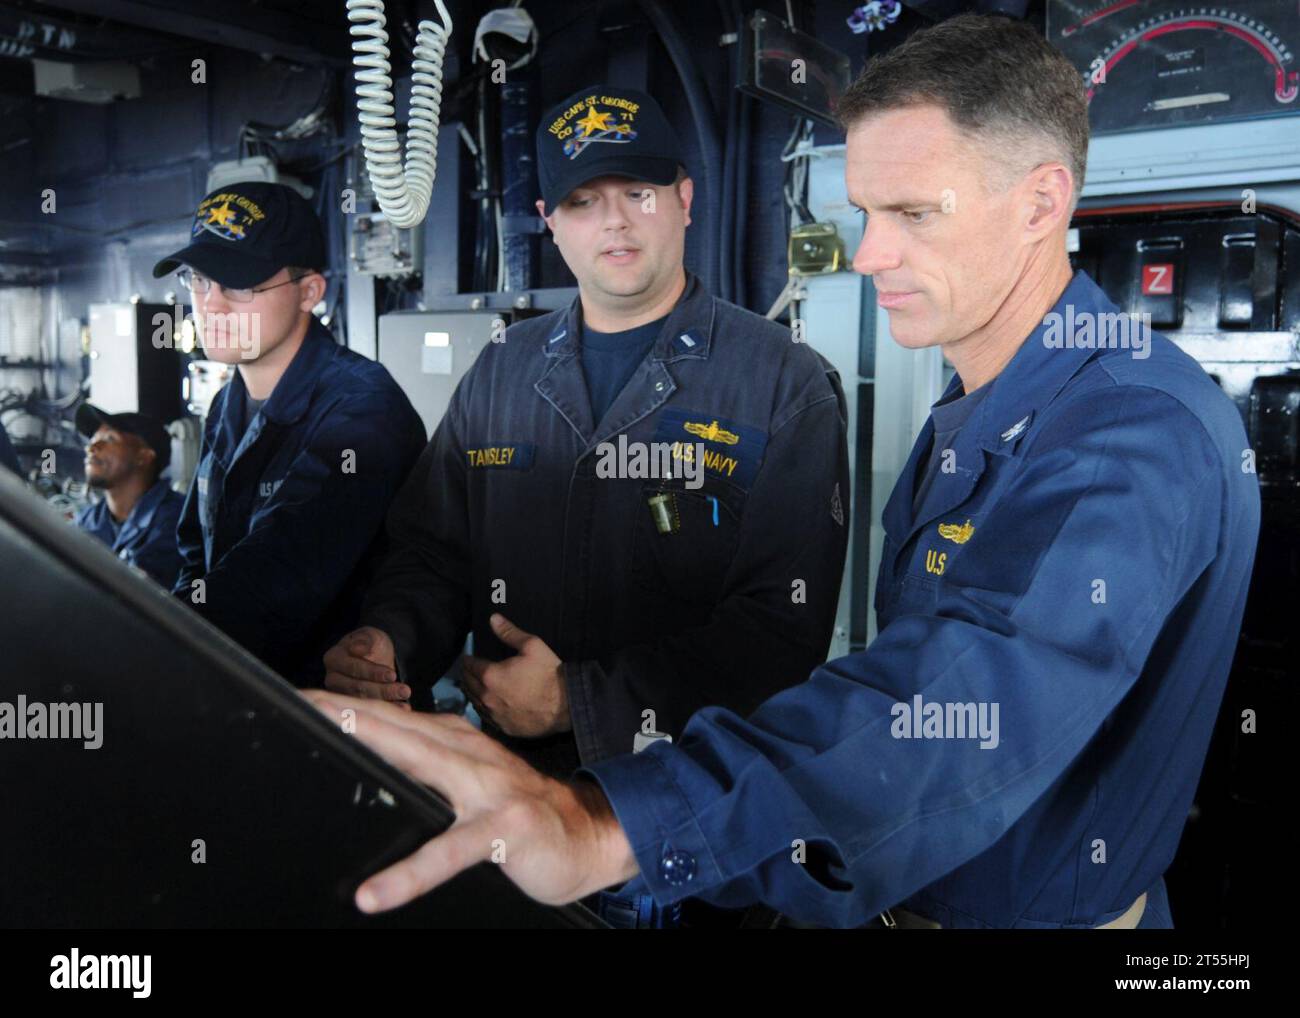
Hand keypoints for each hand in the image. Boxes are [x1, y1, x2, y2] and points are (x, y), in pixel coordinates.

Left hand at [302, 690, 638, 910]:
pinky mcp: (503, 830)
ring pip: (422, 764)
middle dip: (349, 712)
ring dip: (378, 749)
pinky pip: (450, 853)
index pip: (393, 717)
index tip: (300, 697)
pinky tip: (376, 893)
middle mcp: (469, 755)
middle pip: (399, 727)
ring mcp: (487, 790)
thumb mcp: (473, 779)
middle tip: (302, 702)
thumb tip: (377, 761)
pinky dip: (411, 873)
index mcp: (457, 742)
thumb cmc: (521, 811)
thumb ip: (432, 767)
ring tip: (332, 746)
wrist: (590, 833)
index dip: (348, 706)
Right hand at [323, 626, 410, 707]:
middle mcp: (333, 678)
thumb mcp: (370, 636)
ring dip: (386, 701)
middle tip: (405, 690)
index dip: (373, 672)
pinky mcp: (351, 705)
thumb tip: (358, 649)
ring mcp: (340, 694)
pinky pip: (369, 709)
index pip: (353, 668)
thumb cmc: (370, 643)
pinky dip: (387, 708)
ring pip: (363, 701)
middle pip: (358, 688)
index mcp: (334, 658)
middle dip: (383, 690)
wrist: (374, 654)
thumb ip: (365, 640)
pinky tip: (402, 708)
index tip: (393, 675)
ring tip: (405, 700)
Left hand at [460, 613, 570, 736]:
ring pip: (474, 702)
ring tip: (472, 686)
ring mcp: (494, 715)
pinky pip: (486, 717)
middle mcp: (487, 697)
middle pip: (468, 684)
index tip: (467, 657)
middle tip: (467, 670)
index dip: (467, 660)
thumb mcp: (532, 646)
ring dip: (471, 692)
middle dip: (466, 675)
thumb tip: (493, 618)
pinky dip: (482, 708)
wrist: (565, 705)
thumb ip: (509, 632)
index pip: (470, 666)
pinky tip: (484, 704)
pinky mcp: (504, 728)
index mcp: (490, 676)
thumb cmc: (549, 673)